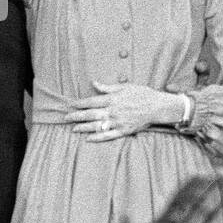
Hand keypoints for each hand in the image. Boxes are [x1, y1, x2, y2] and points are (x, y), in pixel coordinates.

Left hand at [65, 82, 179, 141]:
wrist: (157, 107)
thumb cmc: (142, 94)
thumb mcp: (125, 86)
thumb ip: (108, 87)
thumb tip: (94, 83)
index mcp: (112, 99)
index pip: (91, 101)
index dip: (79, 103)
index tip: (70, 105)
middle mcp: (113, 111)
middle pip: (90, 114)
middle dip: (77, 116)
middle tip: (65, 118)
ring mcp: (118, 122)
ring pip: (97, 126)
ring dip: (83, 128)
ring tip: (73, 129)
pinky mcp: (124, 131)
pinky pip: (108, 136)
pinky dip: (97, 137)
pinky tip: (88, 138)